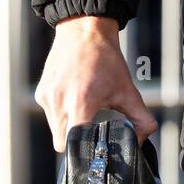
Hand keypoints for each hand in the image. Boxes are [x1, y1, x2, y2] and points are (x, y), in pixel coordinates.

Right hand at [34, 15, 158, 151]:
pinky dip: (62, 114)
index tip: (96, 148)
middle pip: (63, 143)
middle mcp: (58, 102)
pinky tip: (74, 98)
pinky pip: (50, 115)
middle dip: (78, 142)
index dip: (85, 151)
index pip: (73, 145)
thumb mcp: (127, 90)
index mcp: (80, 103)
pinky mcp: (40, 93)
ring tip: (84, 109)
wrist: (84, 32)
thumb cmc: (107, 61)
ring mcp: (47, 98)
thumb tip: (143, 139)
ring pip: (55, 131)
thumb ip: (140, 118)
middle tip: (93, 130)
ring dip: (69, 127)